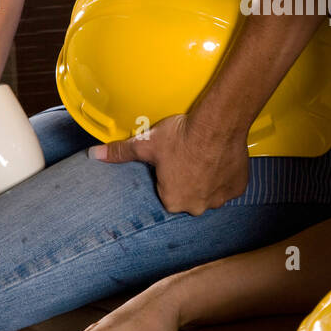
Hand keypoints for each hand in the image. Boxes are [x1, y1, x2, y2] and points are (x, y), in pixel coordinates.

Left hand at [89, 112, 249, 215]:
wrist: (217, 124)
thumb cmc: (181, 136)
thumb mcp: (146, 143)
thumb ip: (120, 153)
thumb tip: (92, 155)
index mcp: (173, 201)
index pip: (166, 192)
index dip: (168, 175)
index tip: (171, 160)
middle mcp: (197, 206)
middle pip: (189, 195)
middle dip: (189, 180)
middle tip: (189, 157)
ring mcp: (220, 198)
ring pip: (210, 191)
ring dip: (207, 179)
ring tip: (205, 156)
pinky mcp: (238, 188)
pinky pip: (229, 185)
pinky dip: (226, 175)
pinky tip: (220, 158)